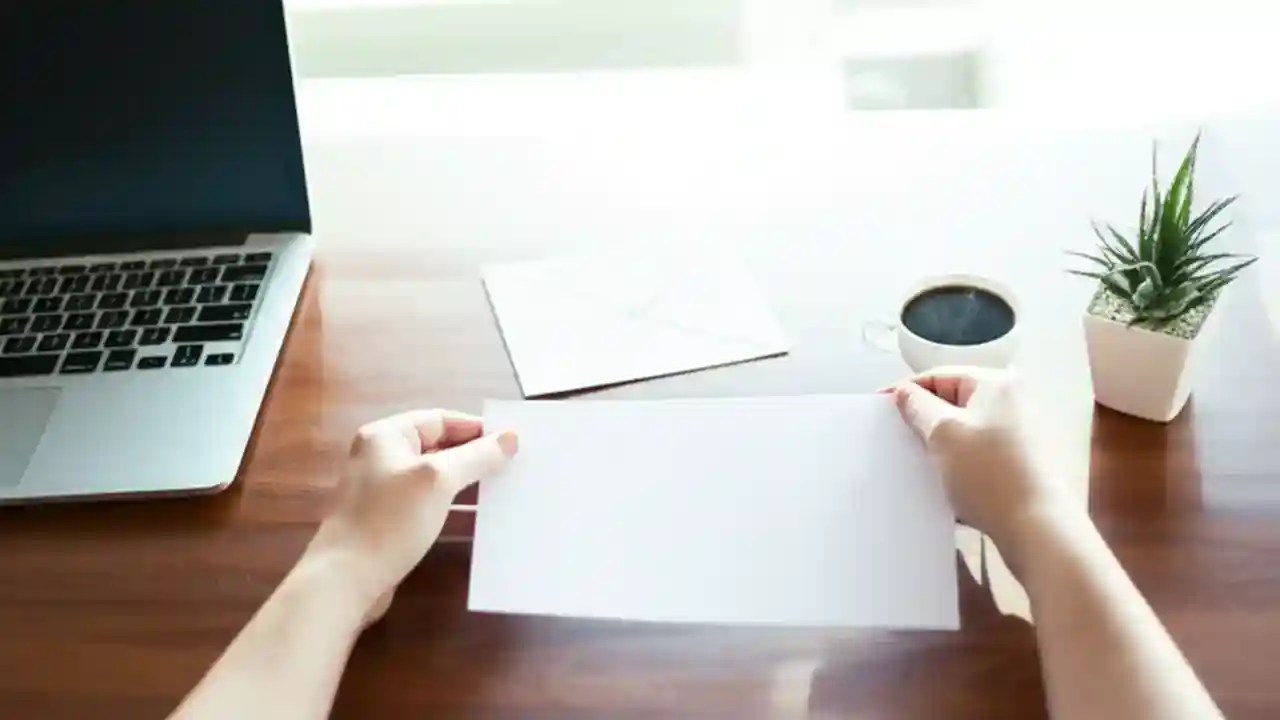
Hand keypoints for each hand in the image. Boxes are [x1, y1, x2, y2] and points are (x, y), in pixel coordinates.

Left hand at [303, 410, 517, 624]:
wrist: (345, 581)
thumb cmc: (390, 520)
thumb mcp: (438, 482)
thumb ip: (476, 456)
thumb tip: (510, 437)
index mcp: (387, 436)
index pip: (440, 419)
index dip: (477, 429)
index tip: (513, 443)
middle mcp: (382, 457)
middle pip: (438, 447)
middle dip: (475, 457)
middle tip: (514, 467)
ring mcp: (383, 491)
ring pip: (435, 479)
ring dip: (467, 485)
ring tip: (504, 492)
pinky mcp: (388, 521)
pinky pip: (428, 505)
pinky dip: (453, 509)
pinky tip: (480, 520)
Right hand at [891, 367, 1078, 556]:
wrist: (1037, 528)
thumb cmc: (989, 475)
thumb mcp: (943, 434)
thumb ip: (918, 406)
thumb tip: (905, 392)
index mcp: (996, 384)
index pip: (940, 376)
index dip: (906, 390)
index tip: (881, 407)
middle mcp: (1013, 402)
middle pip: (953, 402)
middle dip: (924, 420)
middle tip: (899, 438)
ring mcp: (1021, 433)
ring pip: (965, 430)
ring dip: (940, 445)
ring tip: (921, 464)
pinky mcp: (1022, 462)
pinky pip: (979, 454)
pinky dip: (959, 463)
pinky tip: (945, 482)